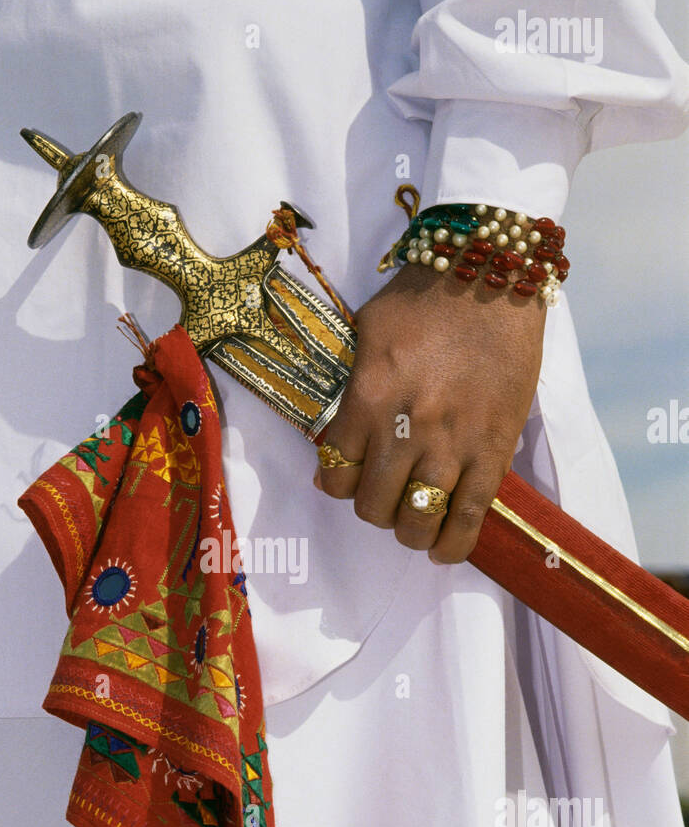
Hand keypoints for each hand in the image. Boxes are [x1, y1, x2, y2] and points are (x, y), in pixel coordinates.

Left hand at [315, 262, 545, 562]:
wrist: (492, 277)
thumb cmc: (423, 299)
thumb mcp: (365, 335)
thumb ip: (346, 392)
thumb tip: (331, 449)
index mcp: (367, 398)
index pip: (335, 473)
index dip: (337, 482)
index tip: (348, 476)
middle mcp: (405, 428)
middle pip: (372, 506)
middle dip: (374, 507)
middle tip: (385, 493)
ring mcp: (452, 444)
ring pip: (417, 521)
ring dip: (409, 529)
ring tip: (414, 519)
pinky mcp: (494, 451)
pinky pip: (470, 518)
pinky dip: (453, 544)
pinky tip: (443, 549)